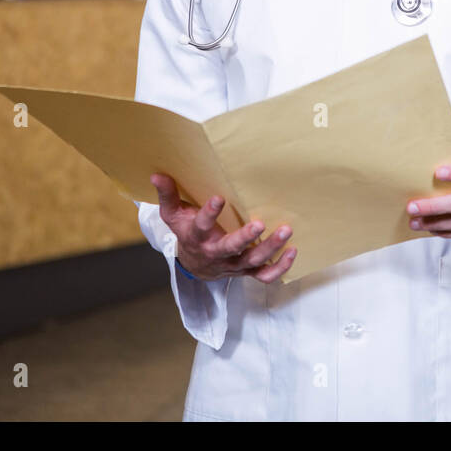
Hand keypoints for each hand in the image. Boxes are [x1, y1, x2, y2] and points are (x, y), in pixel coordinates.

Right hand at [149, 173, 295, 282]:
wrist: (195, 265)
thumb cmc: (187, 232)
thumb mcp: (173, 215)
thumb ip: (168, 196)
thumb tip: (157, 175)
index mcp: (197, 237)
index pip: (201, 226)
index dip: (209, 214)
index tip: (218, 198)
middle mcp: (216, 253)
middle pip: (230, 249)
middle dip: (245, 238)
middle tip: (260, 224)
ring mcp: (233, 264)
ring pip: (252, 261)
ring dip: (270, 249)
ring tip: (286, 231)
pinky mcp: (247, 271)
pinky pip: (265, 275)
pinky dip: (280, 268)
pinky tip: (293, 252)